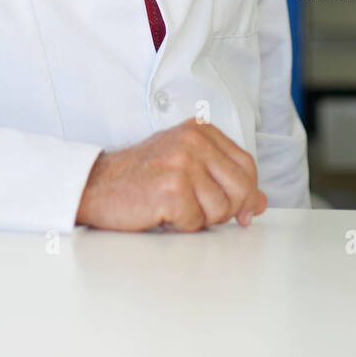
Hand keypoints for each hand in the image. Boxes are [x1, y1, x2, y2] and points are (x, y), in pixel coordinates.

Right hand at [76, 117, 267, 231]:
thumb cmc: (141, 176)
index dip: (246, 193)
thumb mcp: (185, 165)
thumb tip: (259, 202)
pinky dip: (180, 226)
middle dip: (226, 209)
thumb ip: (224, 177)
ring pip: (220, 209)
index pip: (246, 165)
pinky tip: (161, 213)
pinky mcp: (172, 189)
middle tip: (198, 211)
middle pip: (240, 187)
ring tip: (173, 207)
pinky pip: (196, 222)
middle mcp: (193, 140)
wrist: (96, 185)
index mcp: (199, 130)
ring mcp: (182, 163)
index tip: (241, 210)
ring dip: (199, 219)